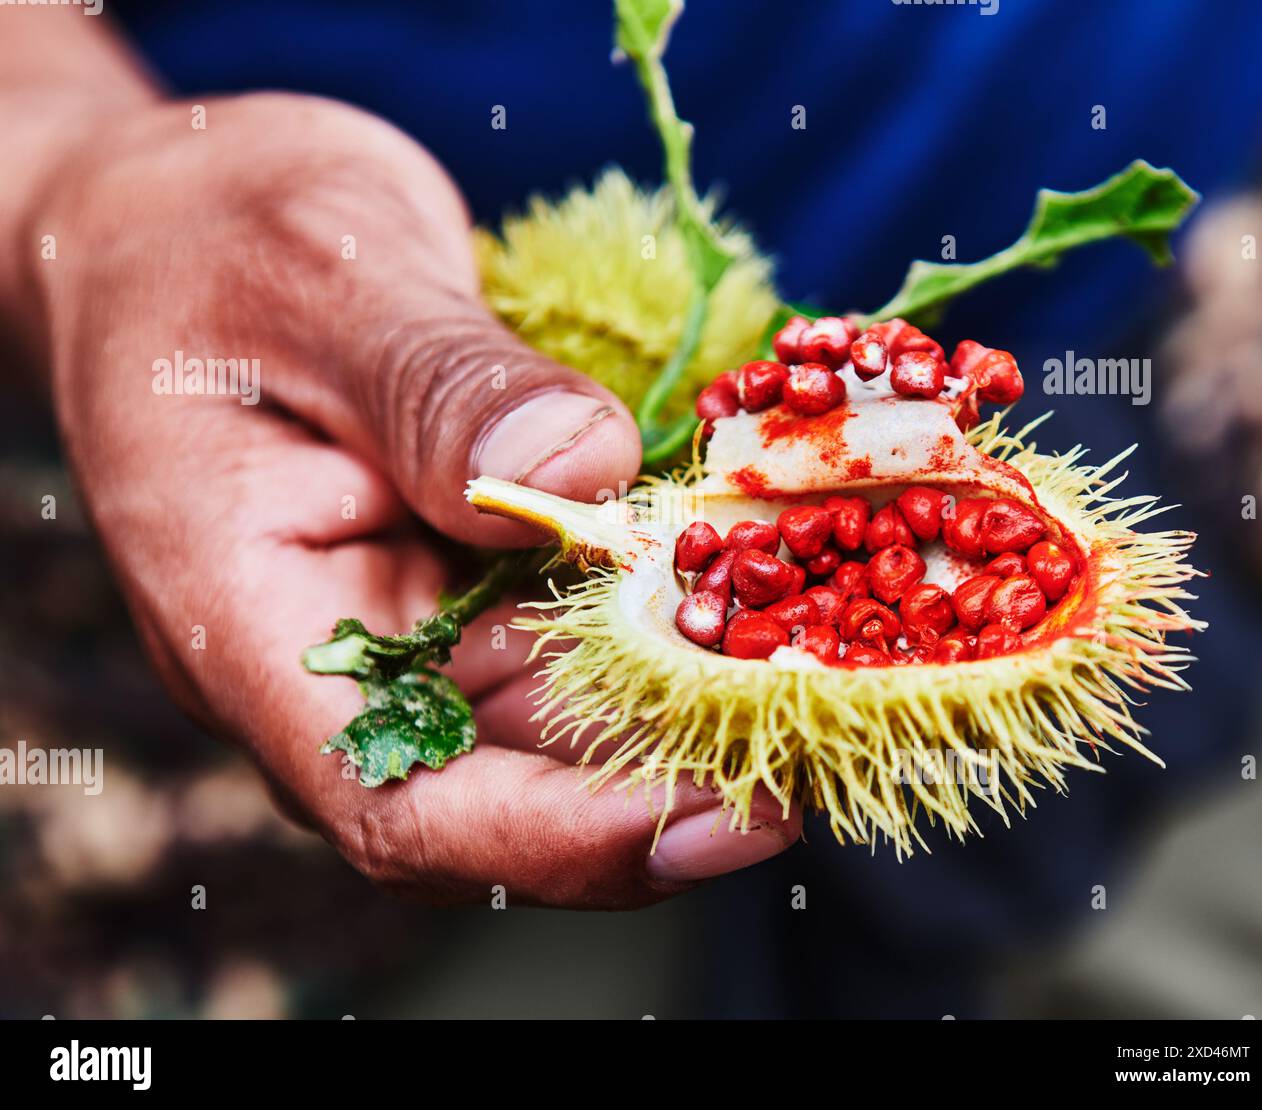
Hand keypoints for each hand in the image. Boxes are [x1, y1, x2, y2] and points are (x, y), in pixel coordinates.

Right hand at [20, 92, 799, 906]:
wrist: (179, 218)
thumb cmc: (208, 237)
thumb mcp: (321, 276)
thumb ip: (437, 383)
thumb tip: (582, 466)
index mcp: (248, 617)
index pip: (400, 802)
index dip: (564, 838)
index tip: (725, 815)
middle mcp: (339, 651)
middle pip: (511, 780)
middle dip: (671, 773)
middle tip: (830, 732)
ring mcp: (409, 616)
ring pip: (559, 715)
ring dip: (687, 702)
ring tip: (828, 673)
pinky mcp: (467, 570)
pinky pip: (575, 628)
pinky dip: (667, 620)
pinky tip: (764, 594)